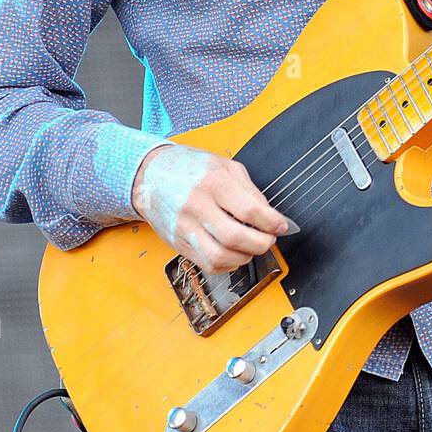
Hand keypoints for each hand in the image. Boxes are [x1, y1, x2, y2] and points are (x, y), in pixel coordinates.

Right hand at [130, 144, 295, 274]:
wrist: (150, 176)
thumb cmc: (189, 168)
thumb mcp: (225, 167)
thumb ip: (250, 191)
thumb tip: (270, 215)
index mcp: (212, 182)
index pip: (249, 210)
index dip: (271, 222)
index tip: (281, 226)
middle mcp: (196, 206)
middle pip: (235, 237)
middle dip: (261, 243)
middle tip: (269, 240)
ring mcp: (185, 228)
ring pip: (219, 257)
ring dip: (244, 258)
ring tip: (251, 248)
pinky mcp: (178, 244)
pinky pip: (207, 265)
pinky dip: (227, 265)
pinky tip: (233, 254)